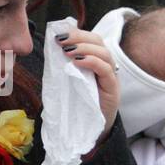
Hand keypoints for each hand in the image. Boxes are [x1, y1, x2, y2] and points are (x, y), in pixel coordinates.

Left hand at [55, 27, 117, 147]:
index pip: (91, 39)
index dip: (76, 33)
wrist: (88, 130)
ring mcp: (111, 76)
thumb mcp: (68, 81)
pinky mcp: (113, 88)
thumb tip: (51, 47)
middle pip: (98, 42)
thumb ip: (63, 65)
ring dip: (84, 48)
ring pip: (104, 53)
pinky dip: (92, 62)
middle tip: (60, 40)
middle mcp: (105, 65)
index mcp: (95, 61)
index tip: (58, 34)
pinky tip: (77, 62)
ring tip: (67, 51)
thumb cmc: (76, 105)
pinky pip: (106, 70)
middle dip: (79, 37)